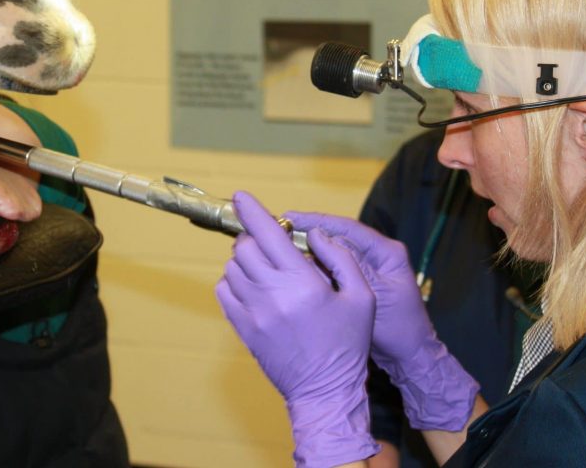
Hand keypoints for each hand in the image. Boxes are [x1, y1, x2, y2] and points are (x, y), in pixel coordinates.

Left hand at [216, 192, 379, 467]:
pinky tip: (254, 288)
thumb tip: (315, 233)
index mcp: (303, 282)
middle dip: (255, 238)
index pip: (267, 234)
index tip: (242, 196)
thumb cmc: (347, 345)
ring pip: (232, 268)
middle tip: (272, 245)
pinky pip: (224, 292)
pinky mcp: (243, 329)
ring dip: (245, 260)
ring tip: (267, 269)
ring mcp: (253, 313)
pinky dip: (233, 282)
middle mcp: (272, 294)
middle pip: (245, 247)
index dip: (252, 210)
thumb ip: (341, 259)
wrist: (324, 389)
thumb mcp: (362, 298)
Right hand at [285, 212, 477, 431]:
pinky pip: (331, 270)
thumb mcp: (377, 294)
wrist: (408, 355)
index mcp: (387, 251)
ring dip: (308, 251)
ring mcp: (366, 269)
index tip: (290, 219)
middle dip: (308, 233)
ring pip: (331, 253)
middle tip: (277, 230)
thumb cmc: (399, 328)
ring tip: (279, 247)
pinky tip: (293, 269)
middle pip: (337, 236)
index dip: (317, 221)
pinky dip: (314, 268)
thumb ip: (355, 265)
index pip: (347, 228)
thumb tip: (325, 239)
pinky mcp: (357, 283)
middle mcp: (376, 254)